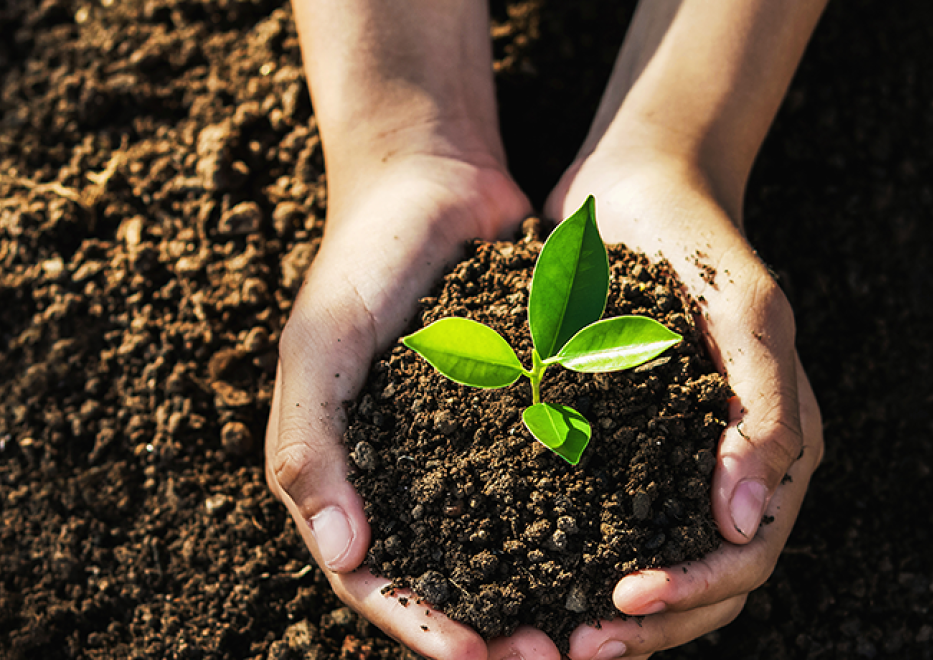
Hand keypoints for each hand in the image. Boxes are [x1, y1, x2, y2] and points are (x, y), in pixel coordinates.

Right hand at [265, 155, 562, 659]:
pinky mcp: (515, 419)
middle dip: (492, 631)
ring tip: (593, 623)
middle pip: (444, 580)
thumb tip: (346, 558)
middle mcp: (404, 476)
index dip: (424, 627)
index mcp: (345, 475)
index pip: (375, 581)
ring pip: (500, 547)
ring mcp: (461, 451)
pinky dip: (572, 523)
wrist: (431, 180)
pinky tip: (620, 546)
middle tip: (555, 658)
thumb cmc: (362, 260)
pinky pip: (542, 484)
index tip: (482, 657)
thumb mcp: (320, 345)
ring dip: (539, 592)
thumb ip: (312, 445)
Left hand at [546, 157, 824, 659]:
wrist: (640, 190)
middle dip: (652, 625)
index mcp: (778, 447)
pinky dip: (586, 562)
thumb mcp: (744, 313)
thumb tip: (747, 522)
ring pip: (662, 566)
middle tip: (578, 649)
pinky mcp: (629, 447)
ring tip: (558, 638)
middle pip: (709, 584)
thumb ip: (763, 411)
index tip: (620, 601)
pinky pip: (615, 524)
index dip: (694, 593)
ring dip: (620, 616)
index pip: (748, 555)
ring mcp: (681, 461)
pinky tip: (537, 579)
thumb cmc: (699, 246)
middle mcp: (734, 467)